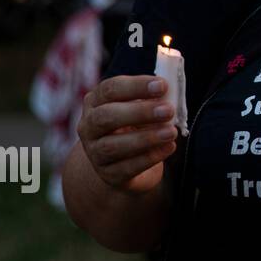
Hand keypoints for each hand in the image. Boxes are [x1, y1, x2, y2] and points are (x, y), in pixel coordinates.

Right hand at [78, 75, 178, 193]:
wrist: (126, 163)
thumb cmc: (138, 125)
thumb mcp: (142, 107)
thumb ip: (154, 99)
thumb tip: (172, 93)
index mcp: (96, 102)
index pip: (110, 89)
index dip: (136, 86)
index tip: (163, 85)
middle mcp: (89, 126)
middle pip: (105, 117)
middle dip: (139, 112)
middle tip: (168, 110)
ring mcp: (95, 152)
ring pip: (112, 146)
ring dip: (145, 138)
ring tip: (171, 132)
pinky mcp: (108, 174)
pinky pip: (127, 167)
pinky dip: (150, 157)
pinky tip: (168, 147)